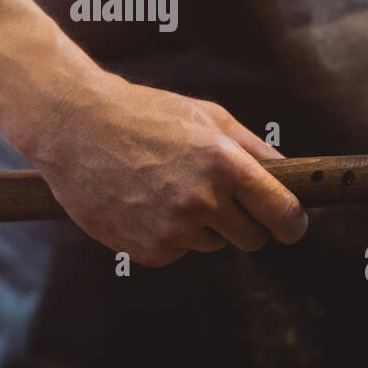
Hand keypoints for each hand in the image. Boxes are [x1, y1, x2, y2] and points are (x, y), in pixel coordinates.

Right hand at [28, 75, 307, 266]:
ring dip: (202, 226)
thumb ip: (252, 148)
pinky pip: (177, 253)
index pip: (282, 213)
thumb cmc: (143, 114)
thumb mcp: (206, 115)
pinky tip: (146, 203)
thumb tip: (287, 174)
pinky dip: (169, 236)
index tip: (290, 224)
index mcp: (223, 164)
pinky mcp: (146, 251)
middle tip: (221, 198)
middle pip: (252, 239)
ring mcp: (172, 230)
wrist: (75, 128)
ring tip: (168, 188)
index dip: (292, 223)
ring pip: (212, 245)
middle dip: (246, 223)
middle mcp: (201, 201)